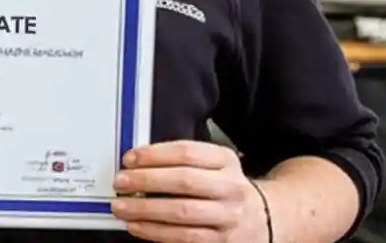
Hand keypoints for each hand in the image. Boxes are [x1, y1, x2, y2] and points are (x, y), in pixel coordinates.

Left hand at [111, 140, 267, 242]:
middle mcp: (231, 187)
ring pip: (181, 212)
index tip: (130, 158)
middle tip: (121, 181)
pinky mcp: (220, 242)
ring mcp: (228, 217)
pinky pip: (183, 237)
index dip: (154, 155)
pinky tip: (137, 226)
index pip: (187, 152)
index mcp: (226, 160)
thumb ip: (182, 161)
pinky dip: (155, 232)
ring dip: (145, 209)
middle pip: (183, 181)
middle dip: (146, 180)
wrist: (263, 218)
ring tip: (122, 207)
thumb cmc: (226, 188)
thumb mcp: (215, 164)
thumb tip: (138, 163)